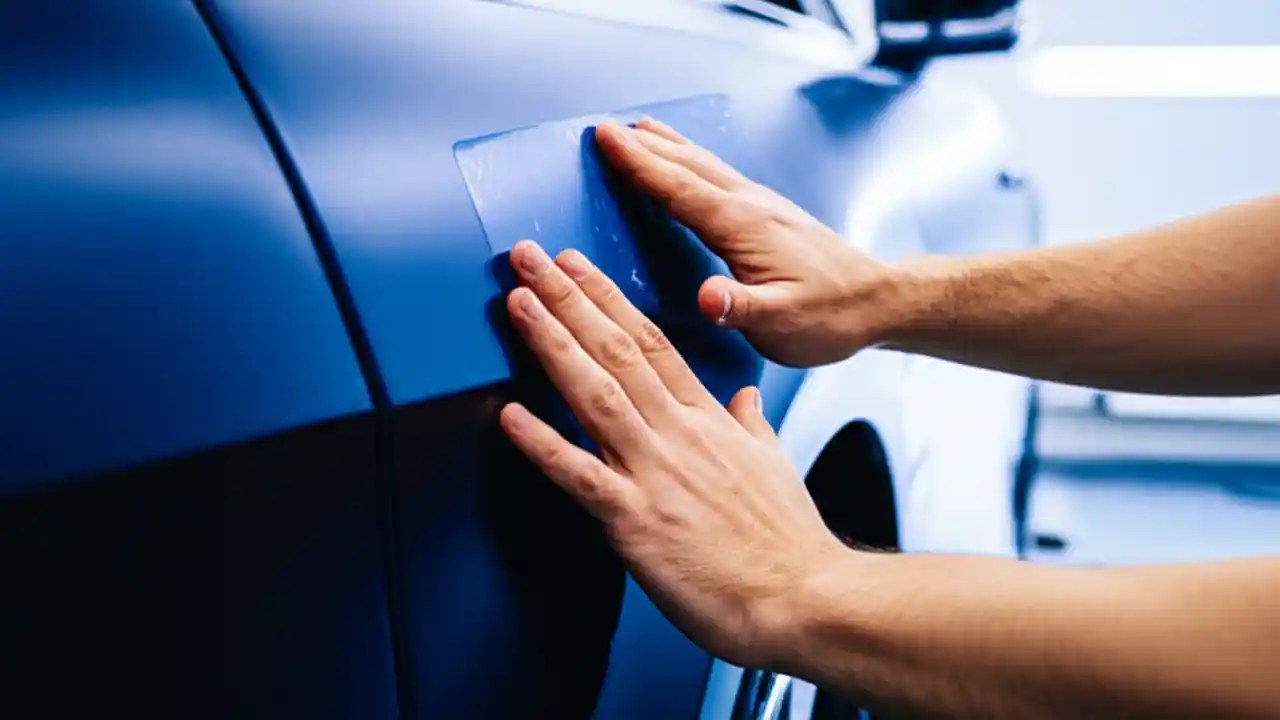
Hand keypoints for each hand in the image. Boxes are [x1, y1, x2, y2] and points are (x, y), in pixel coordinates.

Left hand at [499, 240, 848, 668]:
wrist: (803, 594)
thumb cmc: (786, 537)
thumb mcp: (773, 463)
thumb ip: (749, 424)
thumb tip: (741, 396)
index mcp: (707, 417)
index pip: (649, 341)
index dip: (606, 298)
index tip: (575, 266)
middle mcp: (677, 433)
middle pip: (615, 350)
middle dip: (567, 299)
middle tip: (528, 257)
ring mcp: (655, 473)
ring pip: (595, 394)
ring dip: (552, 345)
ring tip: (518, 303)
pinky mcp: (636, 521)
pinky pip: (580, 475)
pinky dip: (543, 444)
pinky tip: (510, 414)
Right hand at [595, 118, 888, 366]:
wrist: (880, 301)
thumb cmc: (830, 317)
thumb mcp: (783, 322)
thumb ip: (741, 309)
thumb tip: (705, 298)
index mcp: (743, 227)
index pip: (678, 188)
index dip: (638, 164)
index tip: (605, 138)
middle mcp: (750, 206)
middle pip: (687, 166)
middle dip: (643, 147)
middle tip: (604, 128)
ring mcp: (762, 205)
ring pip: (704, 165)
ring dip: (667, 146)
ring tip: (639, 130)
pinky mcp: (770, 214)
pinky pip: (718, 176)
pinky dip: (692, 162)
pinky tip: (689, 164)